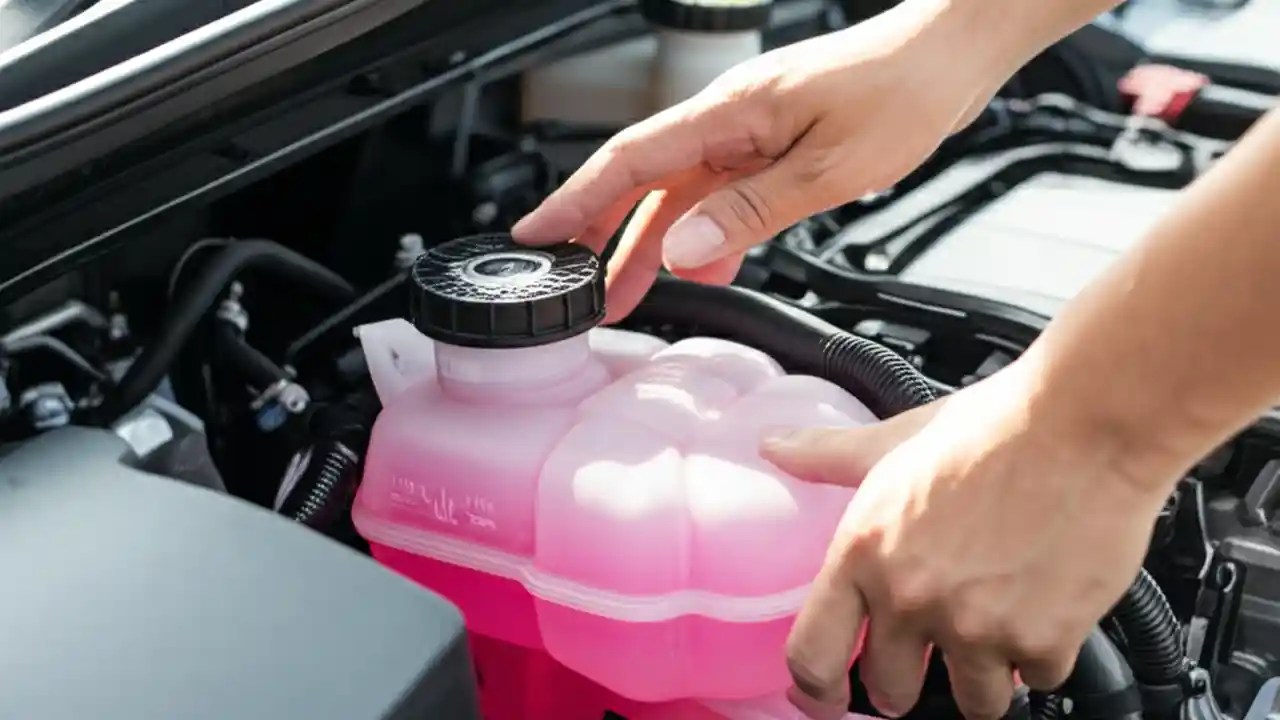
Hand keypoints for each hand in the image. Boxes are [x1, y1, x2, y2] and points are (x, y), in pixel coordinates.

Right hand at [512, 0, 1014, 321]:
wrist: (952, 53)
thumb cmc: (903, 89)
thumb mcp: (830, 168)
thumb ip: (751, 210)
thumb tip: (683, 248)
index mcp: (729, 112)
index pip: (629, 160)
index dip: (575, 202)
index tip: (535, 237)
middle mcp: (728, 117)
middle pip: (644, 182)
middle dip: (607, 240)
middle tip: (585, 295)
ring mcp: (749, 129)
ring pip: (681, 193)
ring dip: (655, 245)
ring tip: (634, 297)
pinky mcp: (773, 142)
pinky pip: (722, 191)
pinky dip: (706, 233)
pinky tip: (709, 266)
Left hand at [760, 366, 1176, 719]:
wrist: (1083, 424)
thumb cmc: (991, 429)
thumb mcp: (894, 440)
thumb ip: (828, 456)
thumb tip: (775, 447)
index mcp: (864, 554)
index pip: (811, 655)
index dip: (815, 689)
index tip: (826, 697)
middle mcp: (912, 599)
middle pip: (890, 692)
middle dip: (904, 683)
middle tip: (921, 658)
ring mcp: (977, 627)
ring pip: (972, 701)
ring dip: (981, 676)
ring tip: (991, 631)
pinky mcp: (1043, 639)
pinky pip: (1035, 679)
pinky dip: (1041, 655)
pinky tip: (1042, 610)